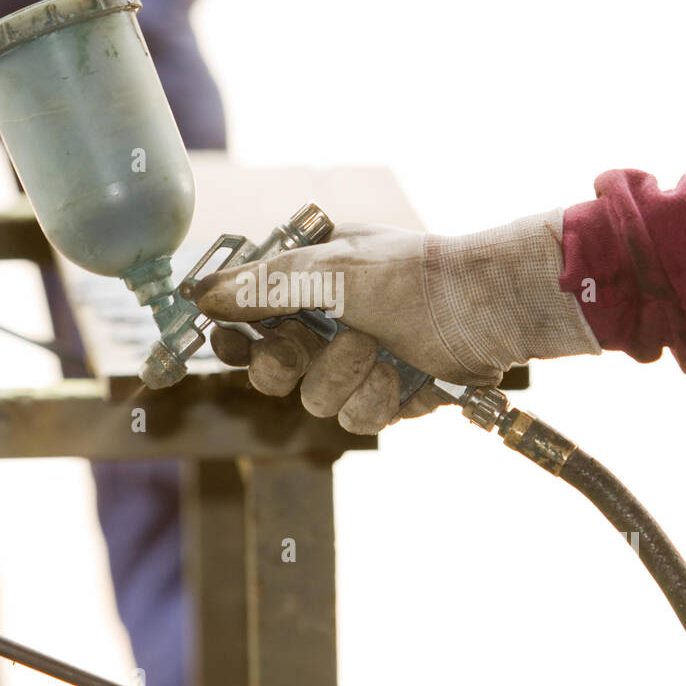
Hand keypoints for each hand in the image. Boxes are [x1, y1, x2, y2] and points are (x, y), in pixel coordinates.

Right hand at [190, 211, 599, 433]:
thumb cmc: (411, 275)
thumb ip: (263, 286)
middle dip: (288, 361)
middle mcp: (327, 326)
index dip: (233, 337)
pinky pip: (355, 418)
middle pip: (268, 371)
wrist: (482, 309)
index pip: (247, 319)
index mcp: (308, 284)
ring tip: (381, 346)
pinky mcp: (384, 399)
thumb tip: (203, 295)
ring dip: (346, 374)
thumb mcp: (332, 267)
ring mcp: (355, 366)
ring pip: (312, 399)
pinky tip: (402, 375)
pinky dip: (378, 398)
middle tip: (307, 346)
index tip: (228, 342)